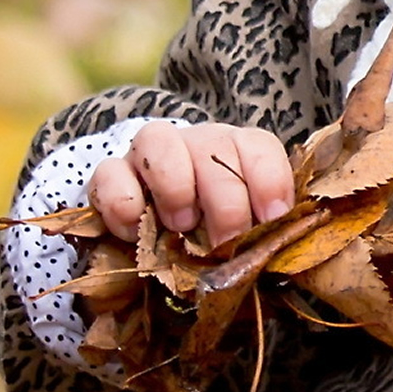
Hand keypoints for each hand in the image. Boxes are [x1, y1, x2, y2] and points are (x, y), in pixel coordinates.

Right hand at [88, 121, 293, 246]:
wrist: (152, 237)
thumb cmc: (210, 233)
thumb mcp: (243, 233)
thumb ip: (263, 233)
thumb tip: (283, 252)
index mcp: (237, 151)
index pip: (259, 146)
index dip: (270, 180)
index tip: (272, 218)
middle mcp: (196, 143)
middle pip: (214, 147)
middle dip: (226, 200)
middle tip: (226, 242)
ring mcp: (149, 154)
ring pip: (158, 140)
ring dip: (174, 186)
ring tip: (181, 225)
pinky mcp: (109, 174)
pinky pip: (109, 173)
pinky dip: (122, 204)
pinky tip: (133, 231)